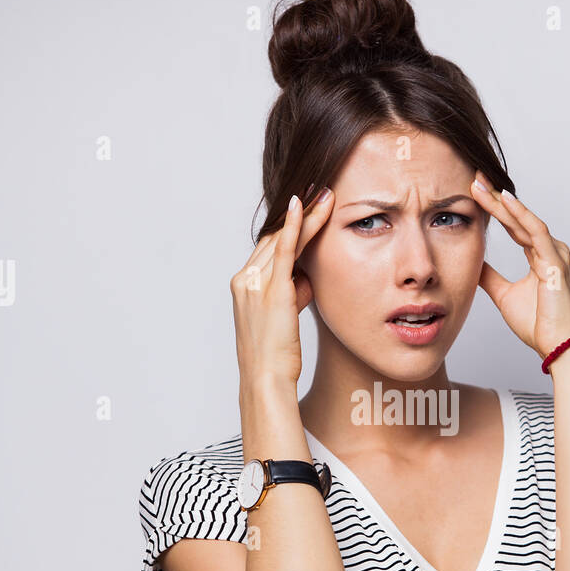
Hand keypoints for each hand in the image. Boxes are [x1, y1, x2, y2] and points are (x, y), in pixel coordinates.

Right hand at [230, 187, 334, 388]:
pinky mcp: (272, 290)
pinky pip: (285, 250)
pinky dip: (295, 225)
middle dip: (299, 214)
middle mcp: (244, 280)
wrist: (266, 379)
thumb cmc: (276, 357)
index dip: (289, 227)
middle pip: (274, 238)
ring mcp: (254, 283)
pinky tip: (304, 205)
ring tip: (325, 194)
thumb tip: (308, 278)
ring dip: (306, 215)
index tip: (306, 209)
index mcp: (243, 286)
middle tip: (320, 191)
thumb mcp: (284, 318)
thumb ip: (294, 292)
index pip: (268, 248)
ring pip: (283, 239)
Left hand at [470, 170, 569, 360]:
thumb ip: (490, 277)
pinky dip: (519, 215)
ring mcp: (555, 254)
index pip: (514, 226)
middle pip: (518, 218)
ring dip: (502, 202)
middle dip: (494, 198)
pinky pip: (536, 232)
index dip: (494, 209)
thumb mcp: (503, 296)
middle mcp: (550, 250)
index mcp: (540, 256)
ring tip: (481, 185)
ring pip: (524, 221)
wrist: (556, 347)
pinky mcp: (556, 262)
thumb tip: (472, 264)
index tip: (473, 192)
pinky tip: (504, 200)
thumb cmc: (538, 325)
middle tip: (473, 178)